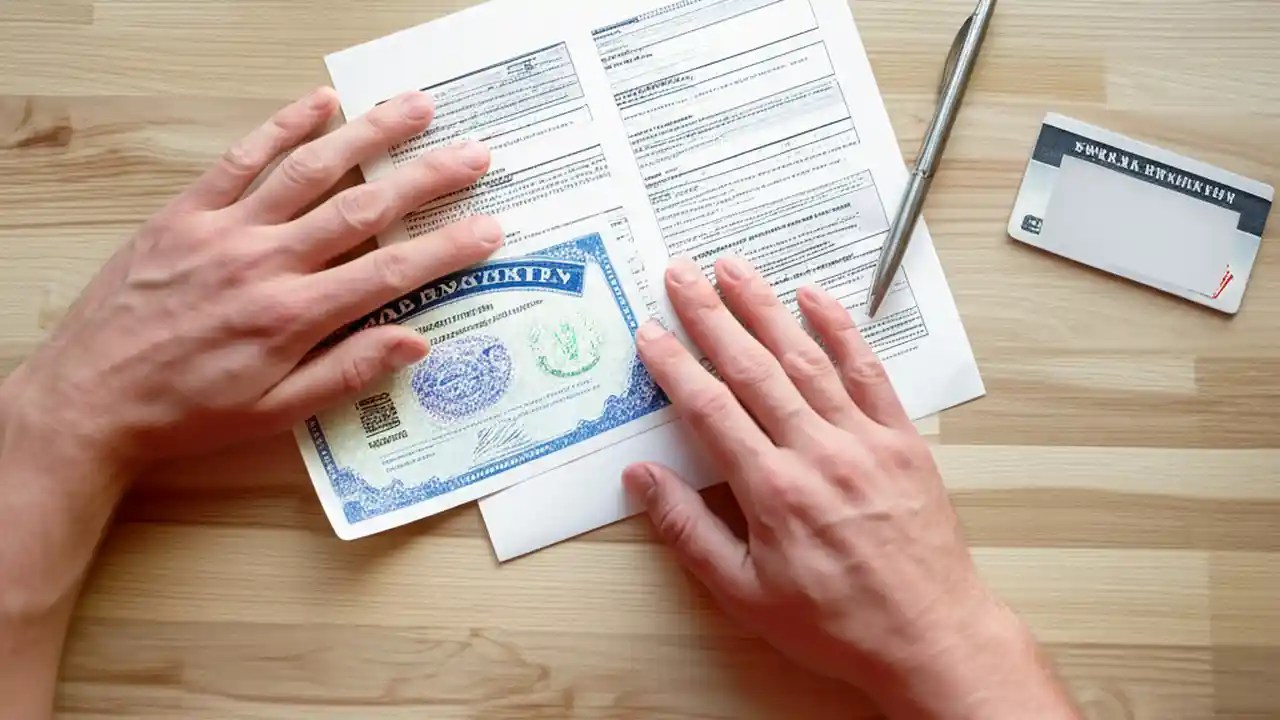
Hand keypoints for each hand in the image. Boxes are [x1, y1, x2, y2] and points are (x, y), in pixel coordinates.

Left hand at [0, 87, 501, 473]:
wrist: (89, 399)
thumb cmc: (185, 413)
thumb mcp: (273, 414)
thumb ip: (346, 373)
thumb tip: (414, 342)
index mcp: (292, 318)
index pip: (390, 274)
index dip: (446, 249)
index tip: (488, 229)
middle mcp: (265, 263)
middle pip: (364, 210)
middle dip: (426, 180)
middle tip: (474, 155)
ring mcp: (224, 231)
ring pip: (310, 171)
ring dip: (367, 137)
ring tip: (414, 110)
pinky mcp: (185, 214)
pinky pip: (241, 161)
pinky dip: (282, 129)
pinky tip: (319, 105)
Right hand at [624, 257, 1077, 718]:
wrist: (929, 636)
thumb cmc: (836, 624)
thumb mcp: (743, 594)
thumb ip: (688, 531)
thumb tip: (642, 478)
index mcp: (772, 491)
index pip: (710, 409)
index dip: (674, 366)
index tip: (651, 334)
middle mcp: (817, 453)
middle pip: (752, 368)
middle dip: (710, 316)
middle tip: (680, 275)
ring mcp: (864, 441)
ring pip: (805, 359)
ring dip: (765, 308)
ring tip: (733, 269)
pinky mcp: (902, 440)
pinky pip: (868, 373)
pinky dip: (840, 332)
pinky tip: (815, 299)